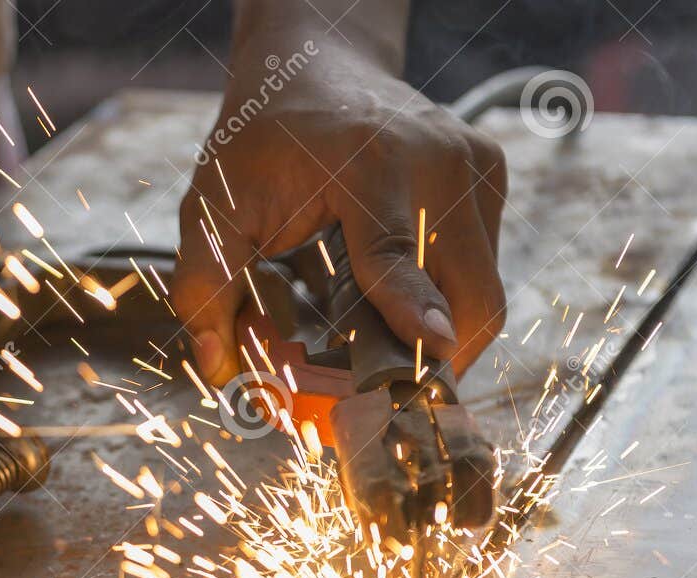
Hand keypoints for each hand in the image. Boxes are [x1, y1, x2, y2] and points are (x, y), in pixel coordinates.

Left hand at [172, 35, 507, 384]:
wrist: (318, 63)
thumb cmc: (265, 138)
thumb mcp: (216, 204)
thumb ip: (206, 285)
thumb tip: (216, 367)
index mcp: (367, 163)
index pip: (396, 253)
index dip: (413, 311)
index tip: (430, 353)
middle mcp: (435, 161)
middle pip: (468, 290)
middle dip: (439, 358)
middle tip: (392, 396)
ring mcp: (474, 165)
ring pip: (483, 288)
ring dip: (444, 334)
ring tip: (390, 349)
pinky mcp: (490, 175)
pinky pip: (482, 264)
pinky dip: (450, 299)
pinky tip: (404, 301)